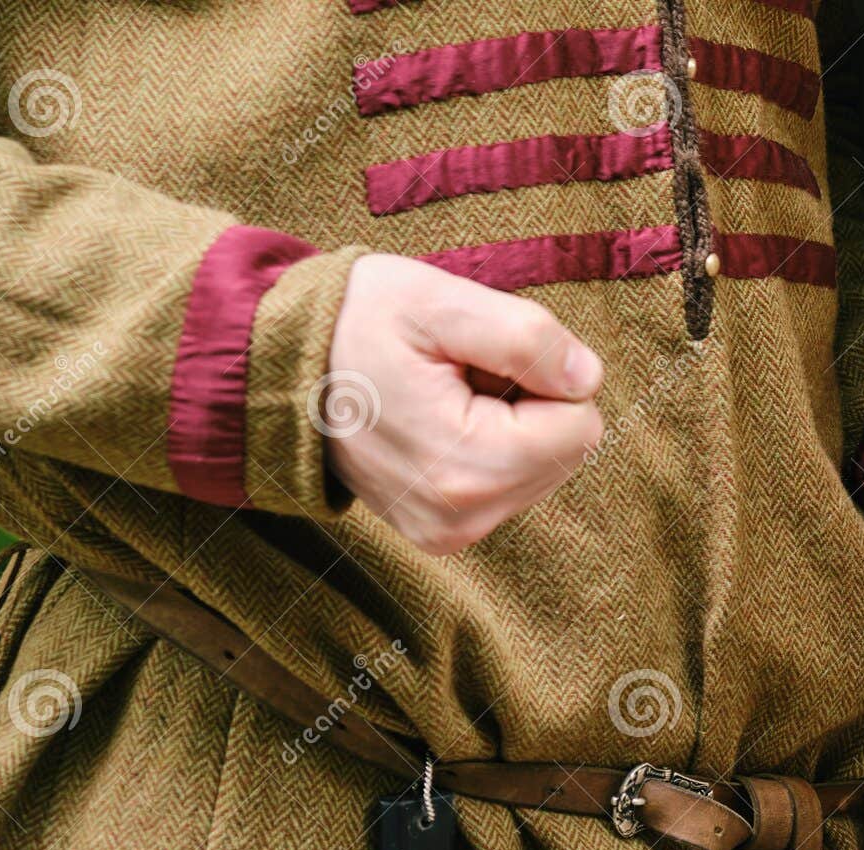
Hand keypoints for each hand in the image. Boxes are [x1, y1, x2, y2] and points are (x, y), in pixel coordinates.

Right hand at [324, 254, 604, 554]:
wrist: (276, 364)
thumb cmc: (355, 321)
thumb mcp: (440, 302)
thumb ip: (527, 337)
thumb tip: (587, 378)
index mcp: (468, 467)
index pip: (582, 424)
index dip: (544, 377)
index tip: (478, 361)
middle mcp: (463, 517)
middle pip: (567, 451)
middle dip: (528, 404)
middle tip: (456, 377)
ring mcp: (451, 532)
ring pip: (543, 468)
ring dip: (509, 425)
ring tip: (440, 397)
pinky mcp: (443, 533)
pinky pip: (510, 484)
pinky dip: (488, 448)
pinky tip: (434, 423)